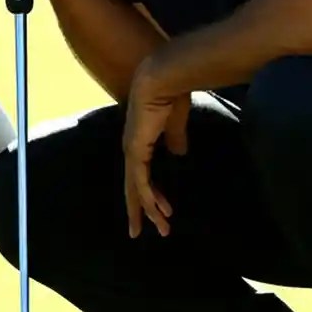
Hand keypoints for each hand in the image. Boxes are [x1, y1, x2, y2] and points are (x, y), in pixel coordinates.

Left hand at [123, 57, 190, 238]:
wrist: (161, 78)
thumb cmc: (170, 94)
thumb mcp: (176, 123)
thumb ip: (175, 139)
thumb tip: (179, 153)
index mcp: (140, 142)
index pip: (141, 175)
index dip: (148, 194)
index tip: (158, 210)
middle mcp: (132, 149)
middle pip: (133, 188)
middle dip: (139, 211)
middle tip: (139, 233)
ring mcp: (132, 150)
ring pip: (137, 190)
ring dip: (148, 211)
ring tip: (161, 228)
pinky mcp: (136, 150)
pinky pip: (141, 181)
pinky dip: (149, 197)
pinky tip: (158, 211)